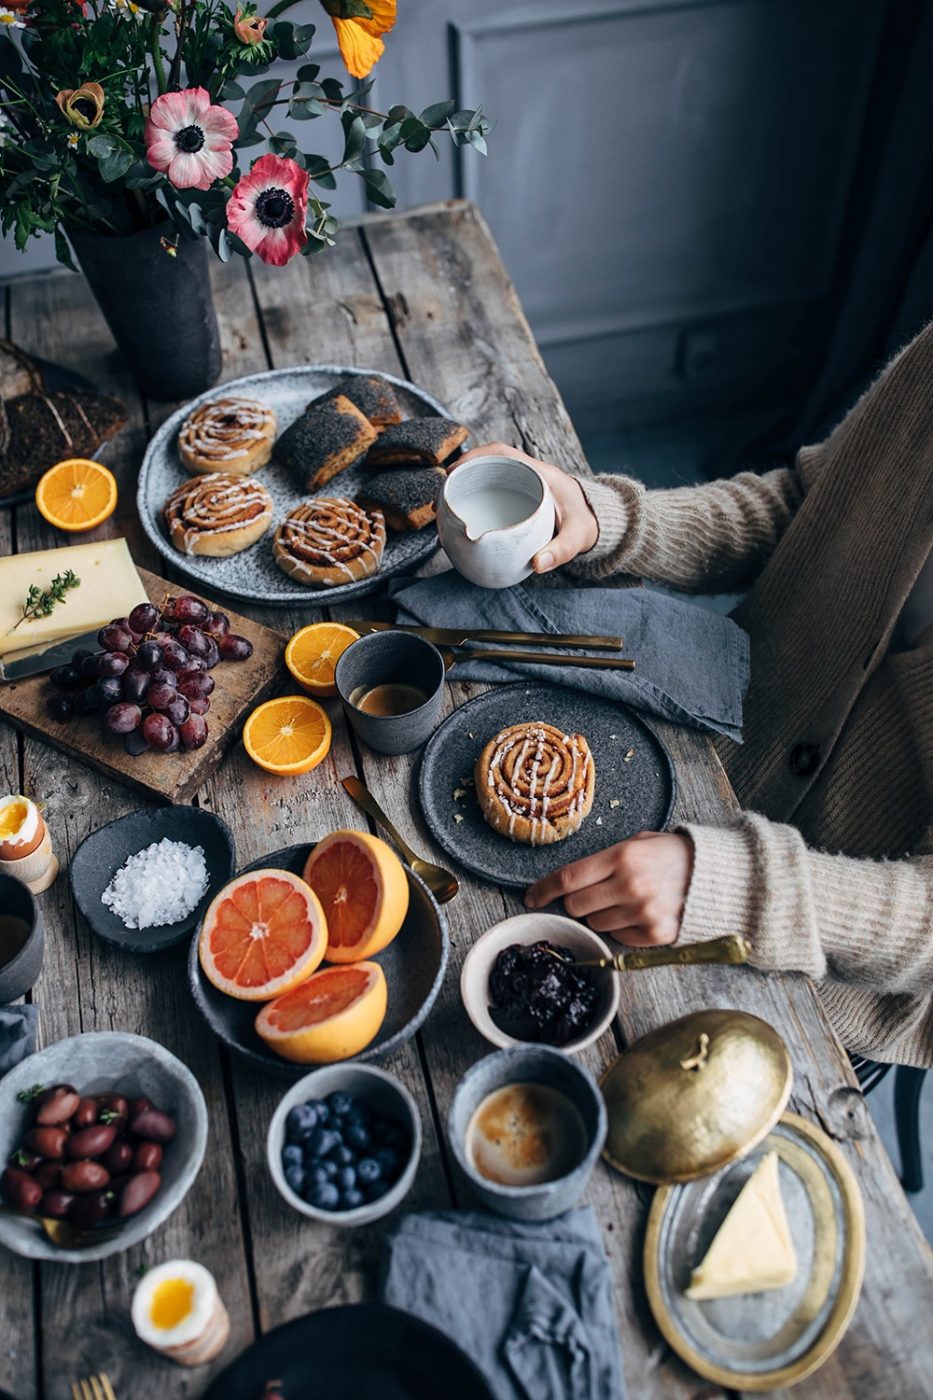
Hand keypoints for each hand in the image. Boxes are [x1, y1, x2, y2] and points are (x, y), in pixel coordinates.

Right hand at [453, 441, 597, 571]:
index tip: (453, 472)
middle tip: (440, 499)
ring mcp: (519, 485)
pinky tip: (461, 523)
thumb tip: (537, 566)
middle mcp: (526, 474)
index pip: (501, 453)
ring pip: (485, 480)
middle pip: (485, 465)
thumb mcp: (577, 537)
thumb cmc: (585, 523)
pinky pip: (490, 494)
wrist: (595, 520)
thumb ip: (561, 551)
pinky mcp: (516, 498)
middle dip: (459, 478)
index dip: (474, 457)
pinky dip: (474, 504)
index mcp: (538, 472)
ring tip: (443, 512)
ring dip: (463, 491)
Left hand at [524, 832, 693, 945]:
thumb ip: (604, 860)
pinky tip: (639, 914)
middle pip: (576, 905)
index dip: (544, 889)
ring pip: (595, 924)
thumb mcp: (639, 842)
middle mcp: (631, 886)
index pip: (568, 878)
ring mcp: (644, 913)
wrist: (716, 876)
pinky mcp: (656, 936)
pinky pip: (618, 938)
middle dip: (577, 901)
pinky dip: (622, 929)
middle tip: (594, 893)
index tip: (531, 896)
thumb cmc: (672, 855)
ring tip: (624, 901)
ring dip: (601, 915)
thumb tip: (567, 881)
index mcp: (623, 857)